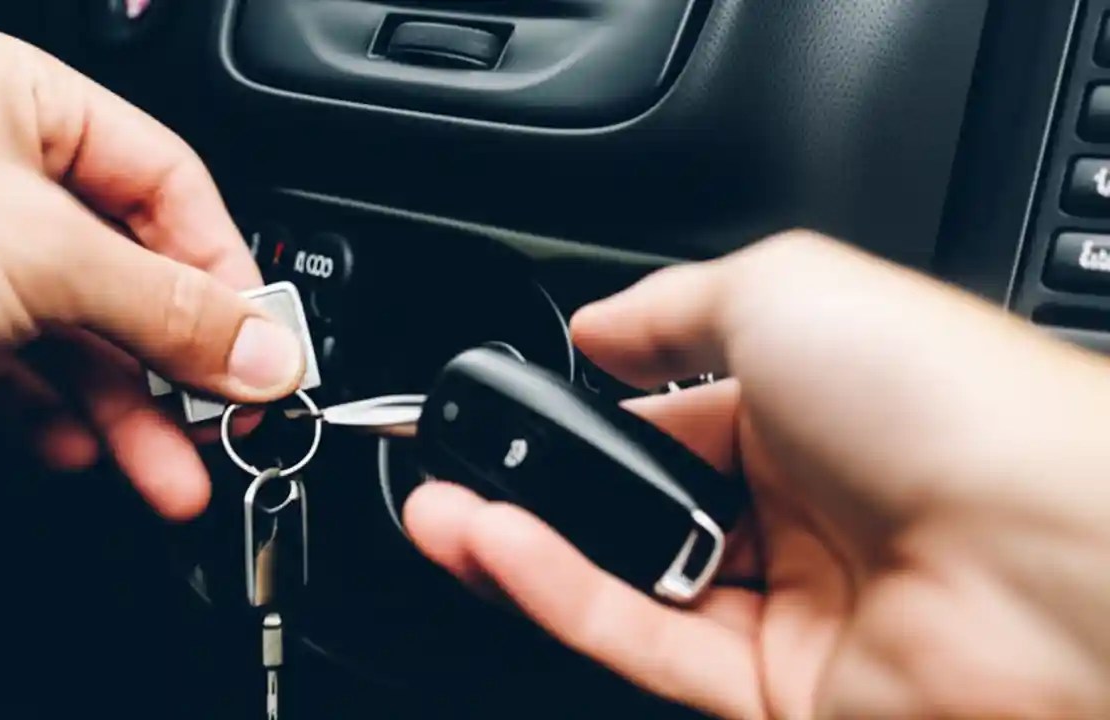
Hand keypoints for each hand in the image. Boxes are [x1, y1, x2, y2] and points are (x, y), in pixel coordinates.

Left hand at [0, 29, 303, 518]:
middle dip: (182, 361)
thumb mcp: (45, 260)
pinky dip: (64, 420)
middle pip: (137, 272)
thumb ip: (172, 310)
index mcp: (29, 107)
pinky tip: (84, 452)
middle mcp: (3, 176)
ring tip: (172, 472)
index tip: (263, 346)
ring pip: (89, 338)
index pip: (172, 185)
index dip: (226, 270)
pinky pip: (32, 378)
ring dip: (135, 412)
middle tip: (230, 418)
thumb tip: (269, 348)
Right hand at [405, 232, 1109, 718]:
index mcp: (813, 413)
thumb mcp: (783, 287)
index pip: (674, 414)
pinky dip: (558, 594)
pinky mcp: (775, 691)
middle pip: (639, 508)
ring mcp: (788, 608)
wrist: (1046, 548)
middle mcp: (801, 514)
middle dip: (546, 486)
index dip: (595, 409)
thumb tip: (600, 326)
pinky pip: (644, 640)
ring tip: (442, 510)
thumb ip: (673, 309)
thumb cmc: (944, 399)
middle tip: (460, 460)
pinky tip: (493, 545)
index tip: (519, 400)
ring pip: (627, 582)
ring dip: (526, 544)